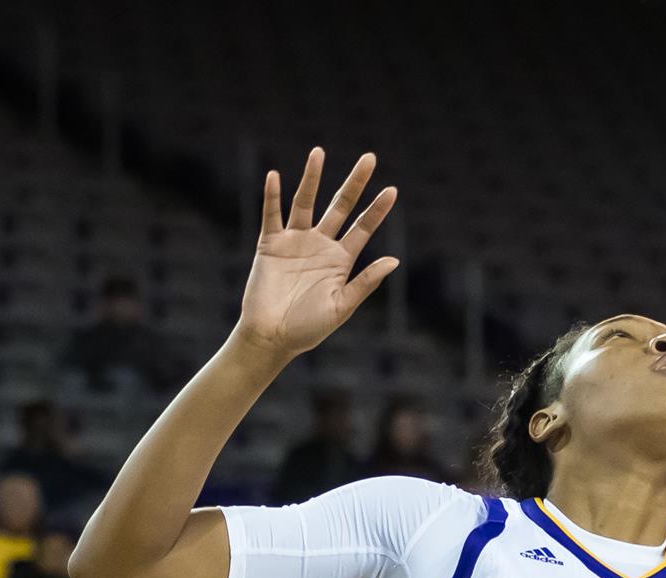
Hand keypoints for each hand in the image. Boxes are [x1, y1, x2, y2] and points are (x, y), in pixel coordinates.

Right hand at [236, 148, 398, 361]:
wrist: (272, 337)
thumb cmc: (309, 328)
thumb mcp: (343, 306)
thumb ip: (366, 282)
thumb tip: (395, 260)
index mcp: (341, 260)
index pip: (364, 228)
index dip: (377, 210)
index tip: (392, 190)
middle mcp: (321, 245)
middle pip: (341, 206)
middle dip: (355, 183)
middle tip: (370, 158)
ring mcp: (295, 242)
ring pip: (305, 202)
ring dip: (312, 178)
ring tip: (318, 152)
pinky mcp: (270, 245)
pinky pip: (271, 216)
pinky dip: (271, 196)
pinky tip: (274, 176)